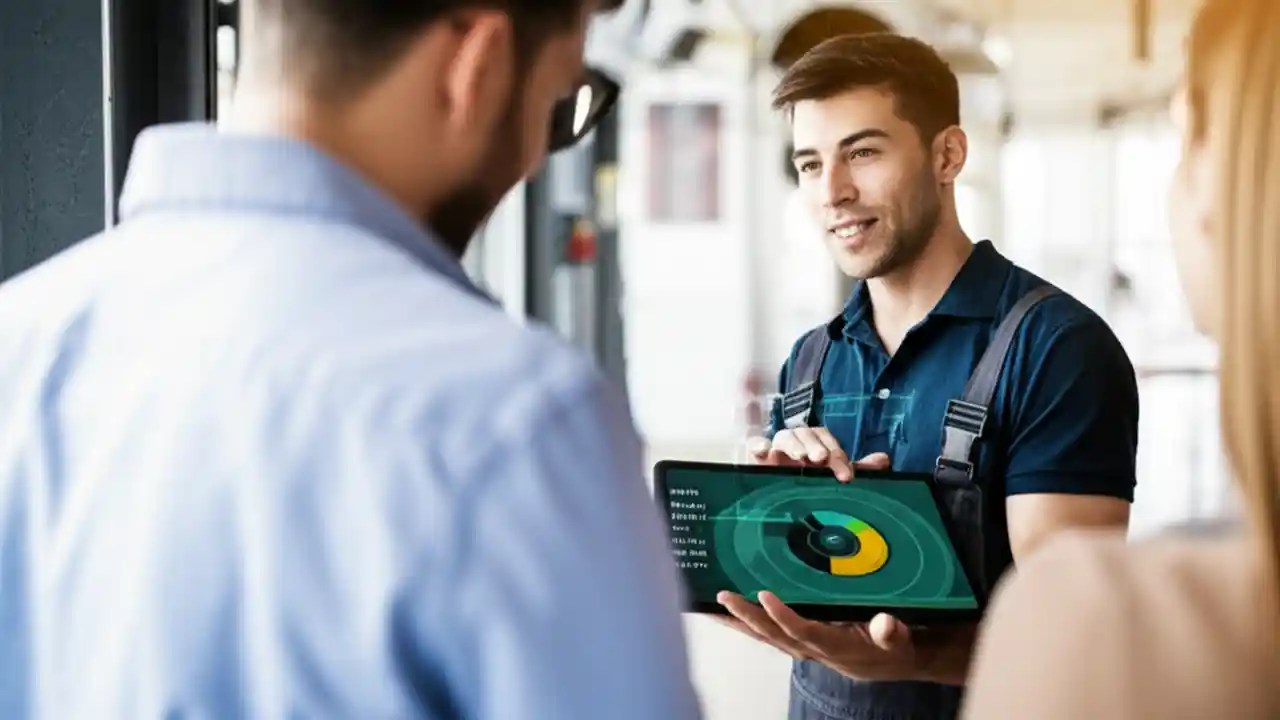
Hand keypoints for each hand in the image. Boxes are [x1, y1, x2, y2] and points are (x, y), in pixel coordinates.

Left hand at [712, 591, 973, 684]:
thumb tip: (885, 624)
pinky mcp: (802, 642)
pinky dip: (748, 624)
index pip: (804, 631)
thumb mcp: (902, 639)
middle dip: (747, 617)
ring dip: (739, 622)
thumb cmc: (898, 646)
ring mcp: (806, 647)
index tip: (764, 594)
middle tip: (724, 597)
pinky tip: (729, 614)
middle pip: (775, 635)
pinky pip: (770, 634)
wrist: (898, 661)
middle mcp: (815, 650)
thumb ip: (891, 633)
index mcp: (836, 646)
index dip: (783, 615)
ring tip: (712, 607)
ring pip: (766, 636)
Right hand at [746, 429, 888, 482]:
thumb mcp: (835, 478)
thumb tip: (883, 459)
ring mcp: (777, 451)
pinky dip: (758, 445)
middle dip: (815, 445)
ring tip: (801, 459)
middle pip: (806, 433)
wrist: (782, 499)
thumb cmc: (811, 486)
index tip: (845, 476)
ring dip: (794, 445)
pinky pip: (755, 445)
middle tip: (822, 460)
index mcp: (816, 445)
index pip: (827, 439)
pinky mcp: (758, 459)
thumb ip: (857, 468)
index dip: (837, 454)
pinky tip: (763, 452)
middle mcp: (798, 444)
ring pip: (784, 436)